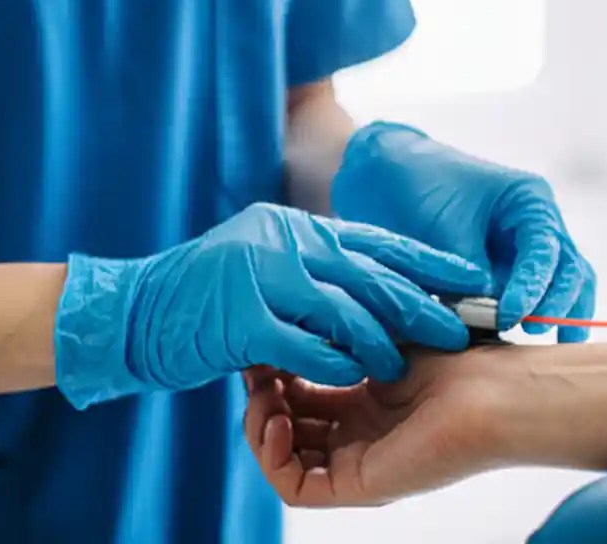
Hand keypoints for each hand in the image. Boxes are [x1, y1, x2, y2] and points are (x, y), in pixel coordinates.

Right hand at [53, 203, 489, 408]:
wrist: (132, 309)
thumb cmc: (203, 294)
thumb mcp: (263, 261)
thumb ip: (312, 266)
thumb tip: (372, 282)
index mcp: (295, 227)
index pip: (378, 241)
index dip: (429, 261)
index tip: (474, 278)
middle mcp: (284, 241)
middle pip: (372, 273)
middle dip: (422, 305)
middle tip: (462, 331)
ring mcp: (262, 275)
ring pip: (346, 310)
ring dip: (382, 343)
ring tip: (405, 367)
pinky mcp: (242, 317)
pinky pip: (306, 345)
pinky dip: (335, 364)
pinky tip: (354, 378)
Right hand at [243, 347, 519, 506]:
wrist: (492, 389)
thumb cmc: (454, 354)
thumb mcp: (379, 330)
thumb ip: (336, 329)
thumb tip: (290, 317)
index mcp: (364, 400)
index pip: (299, 393)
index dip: (274, 369)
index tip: (263, 340)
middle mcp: (357, 435)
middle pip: (285, 425)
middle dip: (259, 395)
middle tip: (253, 366)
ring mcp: (356, 462)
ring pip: (283, 457)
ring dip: (259, 424)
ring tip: (263, 393)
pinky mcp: (357, 485)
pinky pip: (295, 487)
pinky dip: (272, 457)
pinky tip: (275, 421)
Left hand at [333, 122, 595, 339]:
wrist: (391, 179)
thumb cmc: (421, 187)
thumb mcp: (446, 226)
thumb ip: (471, 270)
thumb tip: (490, 313)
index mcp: (530, 202)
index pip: (546, 250)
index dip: (533, 287)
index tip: (510, 317)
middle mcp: (539, 228)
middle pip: (571, 271)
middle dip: (558, 305)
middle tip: (532, 333)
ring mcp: (527, 253)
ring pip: (563, 289)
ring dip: (557, 318)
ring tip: (541, 352)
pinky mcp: (510, 276)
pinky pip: (532, 302)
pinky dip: (529, 322)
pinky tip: (517, 351)